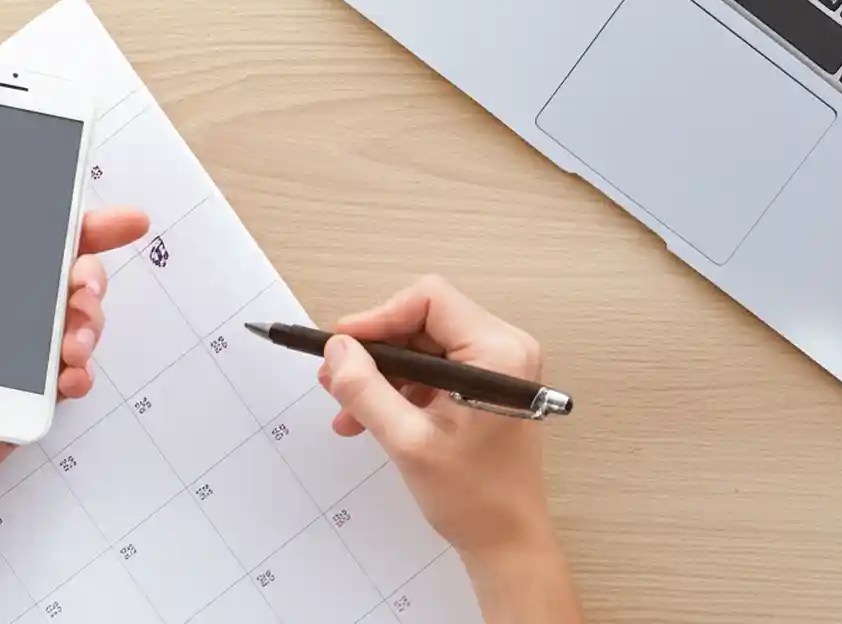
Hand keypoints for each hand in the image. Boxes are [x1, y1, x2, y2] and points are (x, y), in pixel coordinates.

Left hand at [0, 182, 147, 583]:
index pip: (8, 236)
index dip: (51, 215)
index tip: (83, 204)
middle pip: (58, 272)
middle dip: (89, 265)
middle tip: (86, 280)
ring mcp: (13, 357)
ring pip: (74, 319)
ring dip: (89, 318)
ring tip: (75, 337)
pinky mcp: (26, 398)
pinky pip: (70, 375)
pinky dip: (81, 370)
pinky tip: (70, 373)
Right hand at [320, 276, 581, 622]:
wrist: (507, 541)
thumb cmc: (473, 497)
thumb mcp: (407, 441)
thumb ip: (366, 390)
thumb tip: (336, 349)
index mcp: (499, 353)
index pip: (428, 300)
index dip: (378, 317)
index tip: (341, 346)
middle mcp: (505, 349)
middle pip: (423, 320)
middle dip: (375, 350)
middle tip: (334, 377)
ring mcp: (497, 367)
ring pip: (422, 345)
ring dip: (381, 373)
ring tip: (345, 407)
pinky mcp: (485, 385)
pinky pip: (432, 369)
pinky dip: (398, 388)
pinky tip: (367, 417)